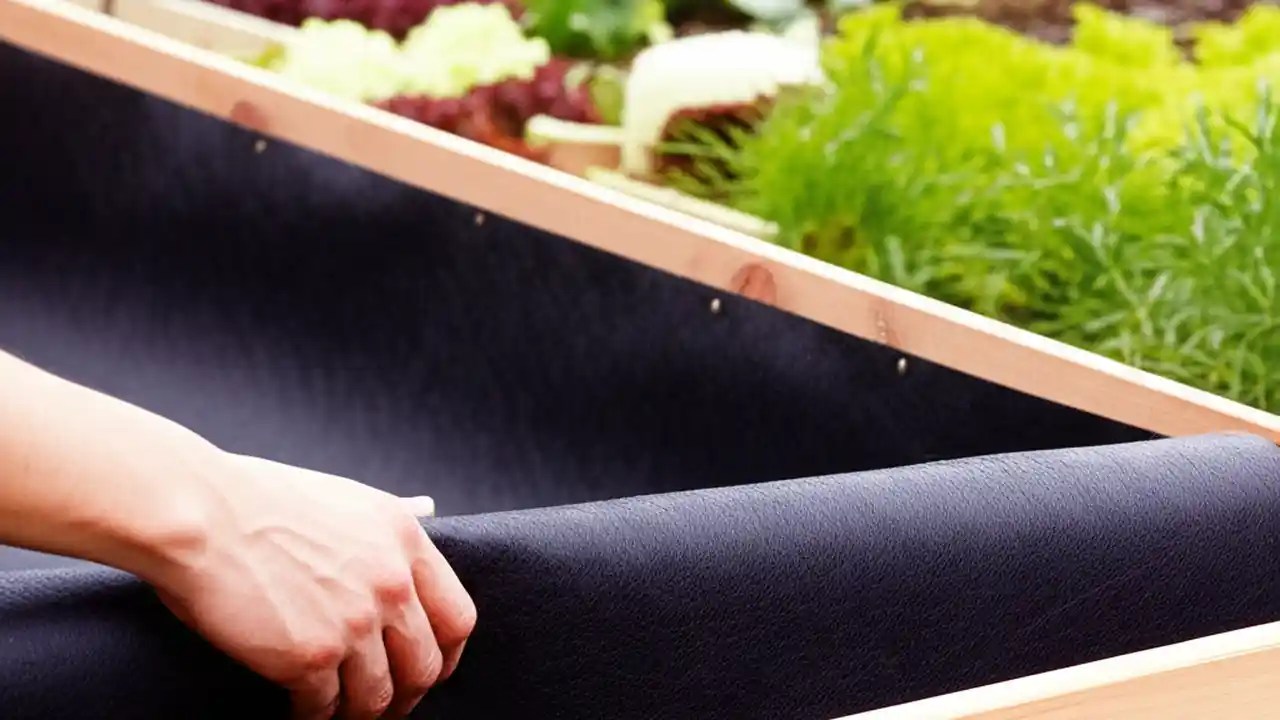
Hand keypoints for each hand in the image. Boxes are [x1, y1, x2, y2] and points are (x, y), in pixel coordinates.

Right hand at [146, 452, 475, 719]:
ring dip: (361, 713)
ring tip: (340, 714)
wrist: (198, 512)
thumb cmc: (255, 500)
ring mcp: (354, 622)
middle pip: (426, 665)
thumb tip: (398, 570)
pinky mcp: (310, 657)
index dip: (445, 652)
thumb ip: (379, 541)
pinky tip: (299, 711)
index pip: (456, 616)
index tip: (431, 667)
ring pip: (378, 696)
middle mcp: (390, 583)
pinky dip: (313, 717)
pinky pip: (325, 708)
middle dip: (407, 694)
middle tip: (385, 705)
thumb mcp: (343, 503)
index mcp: (404, 540)